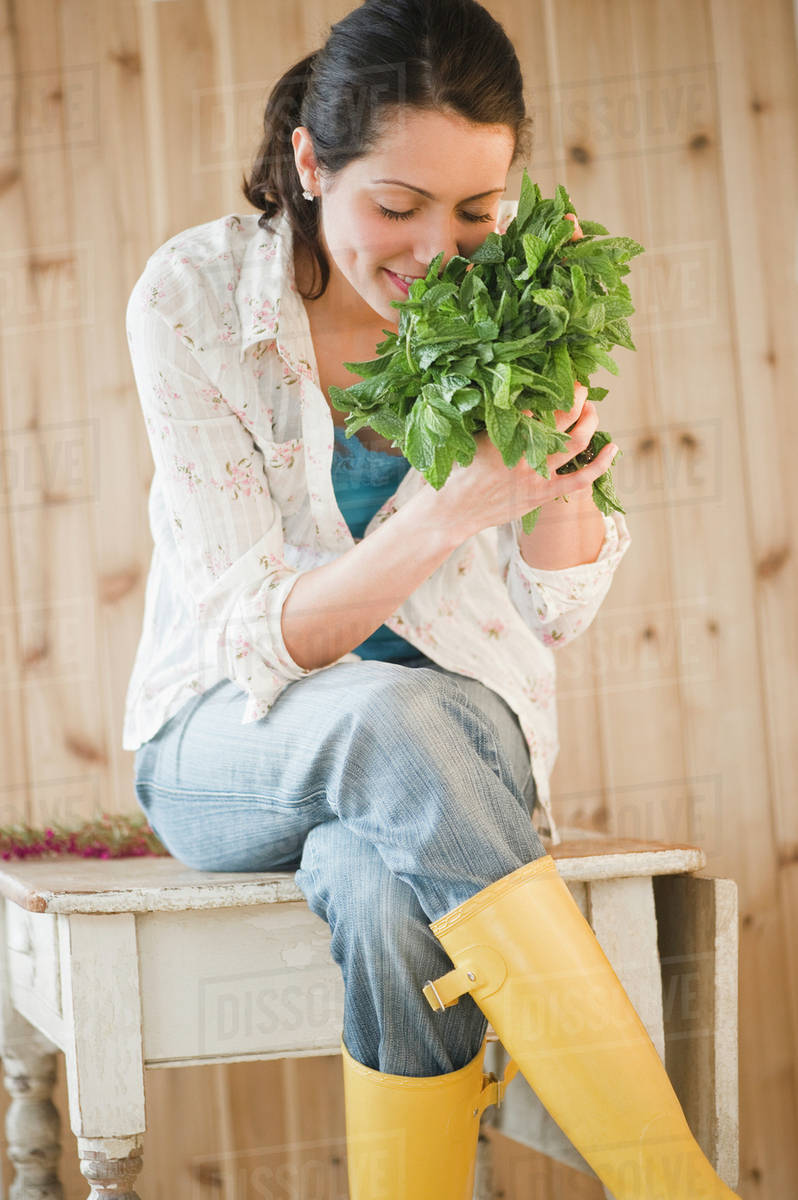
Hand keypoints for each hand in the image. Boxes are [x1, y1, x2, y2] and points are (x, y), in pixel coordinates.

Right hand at [427, 381, 616, 539]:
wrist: (452, 512)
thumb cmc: (457, 471)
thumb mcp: (471, 434)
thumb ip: (496, 417)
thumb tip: (515, 392)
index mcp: (506, 432)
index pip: (538, 399)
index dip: (552, 384)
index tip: (558, 374)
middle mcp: (526, 451)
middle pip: (563, 416)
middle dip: (577, 397)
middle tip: (580, 387)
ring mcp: (537, 474)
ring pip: (577, 442)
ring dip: (591, 421)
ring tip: (592, 409)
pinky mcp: (543, 494)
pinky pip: (581, 479)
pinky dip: (601, 464)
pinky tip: (613, 448)